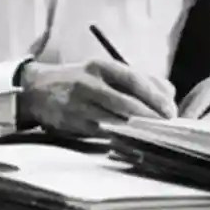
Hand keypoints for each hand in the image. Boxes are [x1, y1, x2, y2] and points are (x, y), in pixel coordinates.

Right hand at [17, 59, 177, 137]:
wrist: (37, 90)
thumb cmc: (81, 80)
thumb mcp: (104, 71)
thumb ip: (137, 79)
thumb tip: (169, 93)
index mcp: (102, 66)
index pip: (135, 80)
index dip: (155, 96)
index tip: (171, 111)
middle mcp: (90, 84)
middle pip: (127, 104)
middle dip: (150, 117)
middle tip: (168, 127)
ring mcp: (79, 105)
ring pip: (116, 121)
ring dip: (138, 130)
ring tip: (155, 135)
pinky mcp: (72, 123)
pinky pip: (102, 134)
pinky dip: (121, 138)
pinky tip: (134, 142)